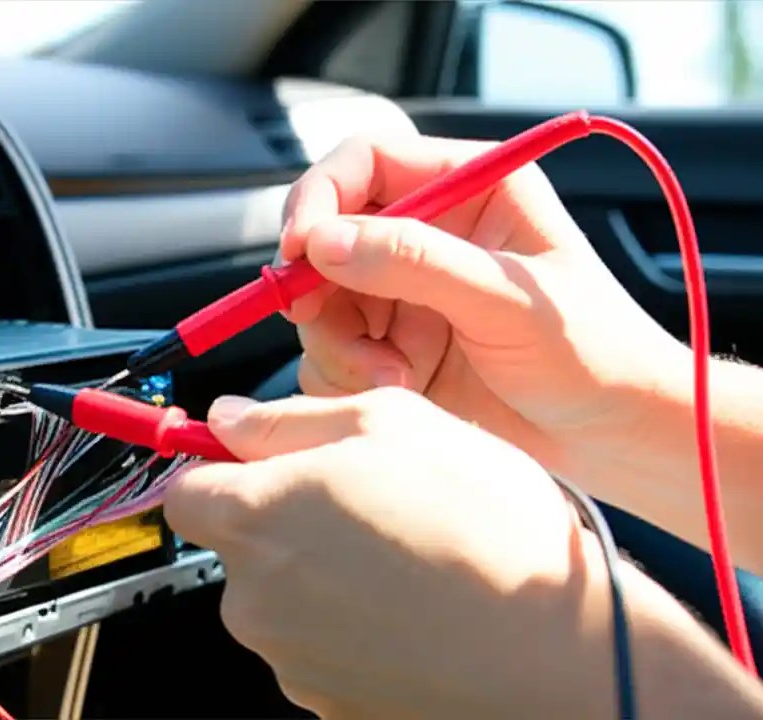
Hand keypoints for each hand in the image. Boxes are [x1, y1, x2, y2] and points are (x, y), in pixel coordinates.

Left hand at [163, 392, 762, 718]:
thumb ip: (288, 418)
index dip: (222, 468)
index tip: (262, 460)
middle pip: (240, 546)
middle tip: (368, 501)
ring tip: (410, 557)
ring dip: (326, 574)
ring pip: (284, 597)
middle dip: (286, 520)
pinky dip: (354, 626)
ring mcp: (290, 659)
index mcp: (256, 518)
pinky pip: (323, 646)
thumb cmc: (487, 530)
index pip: (185, 490)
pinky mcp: (328, 701)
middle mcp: (255, 598)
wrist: (562, 655)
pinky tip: (417, 608)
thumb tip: (228, 418)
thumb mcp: (390, 423)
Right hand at [279, 134, 684, 482]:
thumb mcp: (506, 299)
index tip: (298, 247)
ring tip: (393, 377)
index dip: (320, 196)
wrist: (613, 438)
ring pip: (320, 302)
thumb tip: (324, 242)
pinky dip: (347, 376)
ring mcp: (406, 295)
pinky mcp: (393, 349)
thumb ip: (415, 262)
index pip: (367, 162)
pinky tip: (399, 391)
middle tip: (320, 322)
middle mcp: (430, 236)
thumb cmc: (594, 353)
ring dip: (340, 344)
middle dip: (320, 287)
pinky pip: (331, 353)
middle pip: (327, 237)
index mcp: (470, 190)